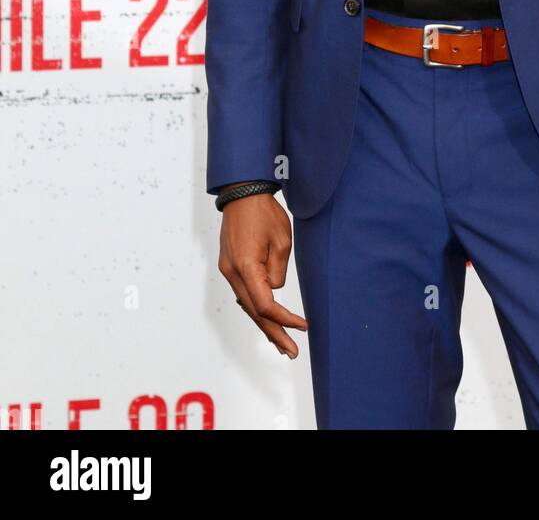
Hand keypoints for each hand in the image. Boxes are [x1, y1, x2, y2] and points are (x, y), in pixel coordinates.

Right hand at [218, 188, 307, 358]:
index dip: (284, 319)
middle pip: (253, 312)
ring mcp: (228, 270)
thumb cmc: (265, 213)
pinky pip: (243, 293)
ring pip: (246, 305)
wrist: (242, 194)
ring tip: (281, 344)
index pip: (265, 305)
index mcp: (246, 267)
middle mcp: (232, 273)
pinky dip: (255, 308)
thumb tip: (273, 290)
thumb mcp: (282, 240)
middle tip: (291, 352)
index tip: (303, 326)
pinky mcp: (229, 266)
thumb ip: (278, 271)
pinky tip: (266, 319)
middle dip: (274, 333)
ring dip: (264, 324)